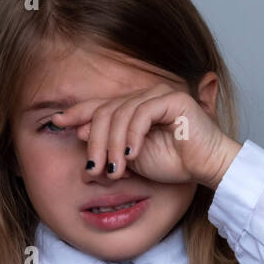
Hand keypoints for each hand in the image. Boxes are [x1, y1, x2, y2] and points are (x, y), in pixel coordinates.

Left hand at [50, 83, 239, 187]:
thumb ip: (109, 146)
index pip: (100, 105)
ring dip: (113, 145)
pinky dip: (133, 136)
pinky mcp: (174, 100)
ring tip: (114, 169)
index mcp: (134, 106)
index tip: (56, 122)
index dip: (77, 112)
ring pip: (121, 113)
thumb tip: (82, 133)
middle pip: (106, 110)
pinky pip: (143, 114)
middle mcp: (145, 95)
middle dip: (96, 142)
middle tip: (93, 168)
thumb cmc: (175, 163)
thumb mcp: (131, 158)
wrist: (207, 167)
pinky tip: (131, 156)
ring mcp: (160, 94)